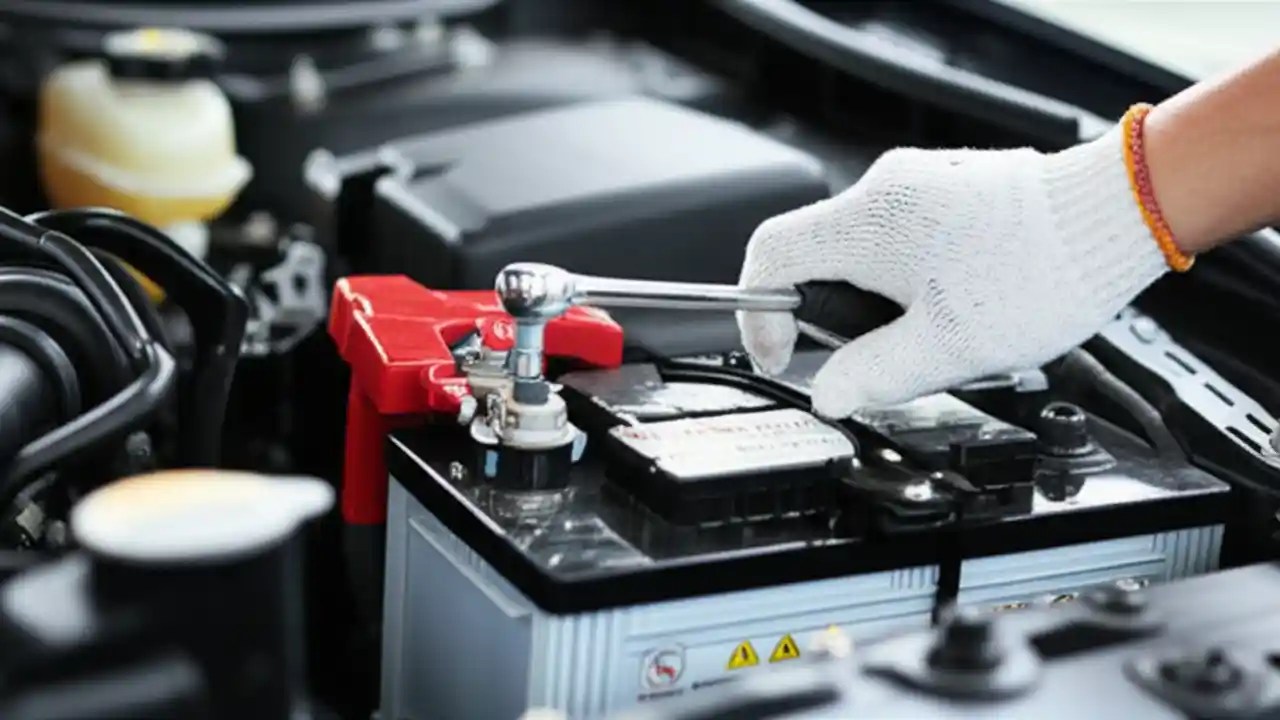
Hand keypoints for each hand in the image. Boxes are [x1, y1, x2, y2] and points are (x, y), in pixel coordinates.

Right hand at [737, 126, 1167, 417]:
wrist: (1118, 216)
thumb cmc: (1041, 272)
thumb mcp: (946, 349)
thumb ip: (872, 375)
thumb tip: (829, 395)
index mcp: (866, 224)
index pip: (770, 256)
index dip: (760, 314)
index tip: (783, 353)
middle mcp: (884, 190)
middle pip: (816, 256)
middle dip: (835, 314)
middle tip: (878, 351)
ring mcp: (919, 182)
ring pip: (862, 248)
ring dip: (877, 297)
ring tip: (936, 328)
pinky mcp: (951, 186)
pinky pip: (901, 234)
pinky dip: (908, 275)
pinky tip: (958, 300)